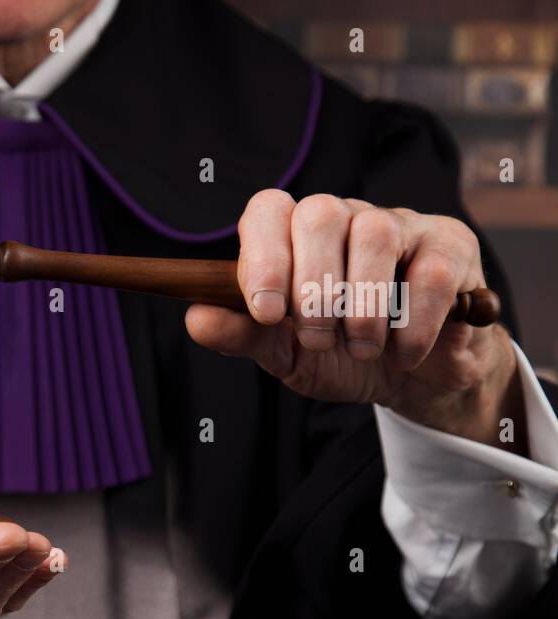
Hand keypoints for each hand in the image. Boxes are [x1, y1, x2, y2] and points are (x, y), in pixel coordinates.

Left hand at [186, 191, 524, 449]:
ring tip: (359, 348)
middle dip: (312, 287)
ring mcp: (401, 226)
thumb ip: (243, 335)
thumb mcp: (285, 355)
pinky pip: (429, 272)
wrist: (413, 382)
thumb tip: (195, 318)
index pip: (268, 209)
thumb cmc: (341, 357)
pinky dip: (410, 324)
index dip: (262, 256)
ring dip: (362, 306)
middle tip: (316, 338)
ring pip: (375, 233)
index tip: (265, 312)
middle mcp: (345, 219)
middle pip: (319, 213)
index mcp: (296, 238)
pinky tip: (401, 352)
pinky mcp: (450, 248)